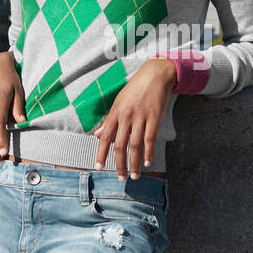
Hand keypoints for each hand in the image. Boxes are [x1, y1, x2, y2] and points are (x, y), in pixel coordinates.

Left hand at [91, 57, 176, 179]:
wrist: (155, 75)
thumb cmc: (135, 89)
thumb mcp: (118, 102)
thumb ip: (109, 120)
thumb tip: (97, 135)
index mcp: (115, 112)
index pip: (105, 137)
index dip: (101, 153)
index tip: (99, 167)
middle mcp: (126, 116)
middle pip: (120, 145)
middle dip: (119, 164)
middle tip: (120, 178)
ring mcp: (141, 117)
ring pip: (135, 145)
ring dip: (134, 163)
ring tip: (135, 176)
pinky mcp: (154, 117)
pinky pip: (150, 139)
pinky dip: (148, 153)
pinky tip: (147, 163)